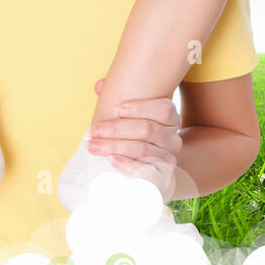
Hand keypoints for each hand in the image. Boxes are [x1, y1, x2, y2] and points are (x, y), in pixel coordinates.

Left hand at [87, 79, 182, 200]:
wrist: (152, 170)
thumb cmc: (136, 136)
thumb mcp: (131, 117)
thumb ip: (117, 98)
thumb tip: (100, 85)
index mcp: (170, 119)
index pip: (163, 109)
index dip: (141, 108)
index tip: (116, 109)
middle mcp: (172, 138)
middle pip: (147, 129)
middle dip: (116, 129)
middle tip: (92, 130)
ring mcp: (168, 159)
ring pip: (142, 150)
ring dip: (114, 146)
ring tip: (93, 145)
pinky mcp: (161, 179)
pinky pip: (146, 172)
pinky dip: (128, 165)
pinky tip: (112, 160)